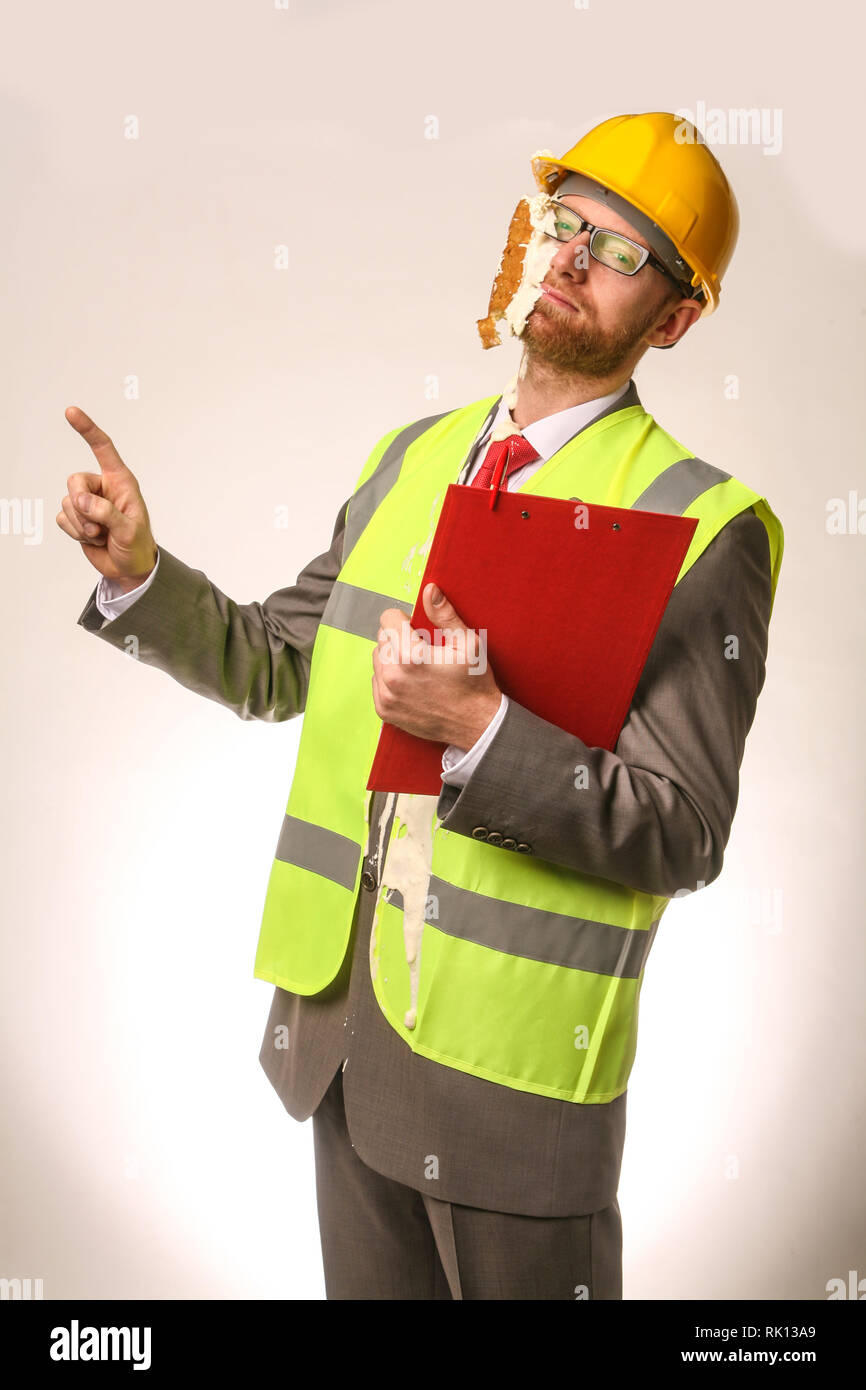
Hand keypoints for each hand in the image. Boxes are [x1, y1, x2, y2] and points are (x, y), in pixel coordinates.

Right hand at [57, 406, 157, 587]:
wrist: (129, 568)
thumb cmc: (137, 545)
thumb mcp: (129, 530)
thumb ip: (107, 513)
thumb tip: (82, 501)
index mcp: (121, 481)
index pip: (103, 448)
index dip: (87, 429)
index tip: (70, 412)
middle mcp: (102, 488)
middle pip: (74, 480)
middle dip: (81, 504)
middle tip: (97, 525)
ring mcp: (88, 503)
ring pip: (68, 502)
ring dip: (82, 525)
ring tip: (101, 535)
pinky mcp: (77, 518)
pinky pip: (63, 518)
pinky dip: (75, 532)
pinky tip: (92, 539)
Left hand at [371, 583, 500, 746]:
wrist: (477, 724)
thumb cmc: (474, 683)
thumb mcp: (468, 644)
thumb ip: (444, 615)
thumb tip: (430, 591)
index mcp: (410, 656)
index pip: (388, 619)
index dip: (405, 620)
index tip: (419, 630)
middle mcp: (393, 676)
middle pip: (381, 639)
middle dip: (399, 639)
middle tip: (423, 651)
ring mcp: (386, 695)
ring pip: (378, 661)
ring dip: (393, 659)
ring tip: (418, 668)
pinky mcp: (385, 710)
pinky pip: (377, 682)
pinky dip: (390, 679)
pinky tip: (412, 683)